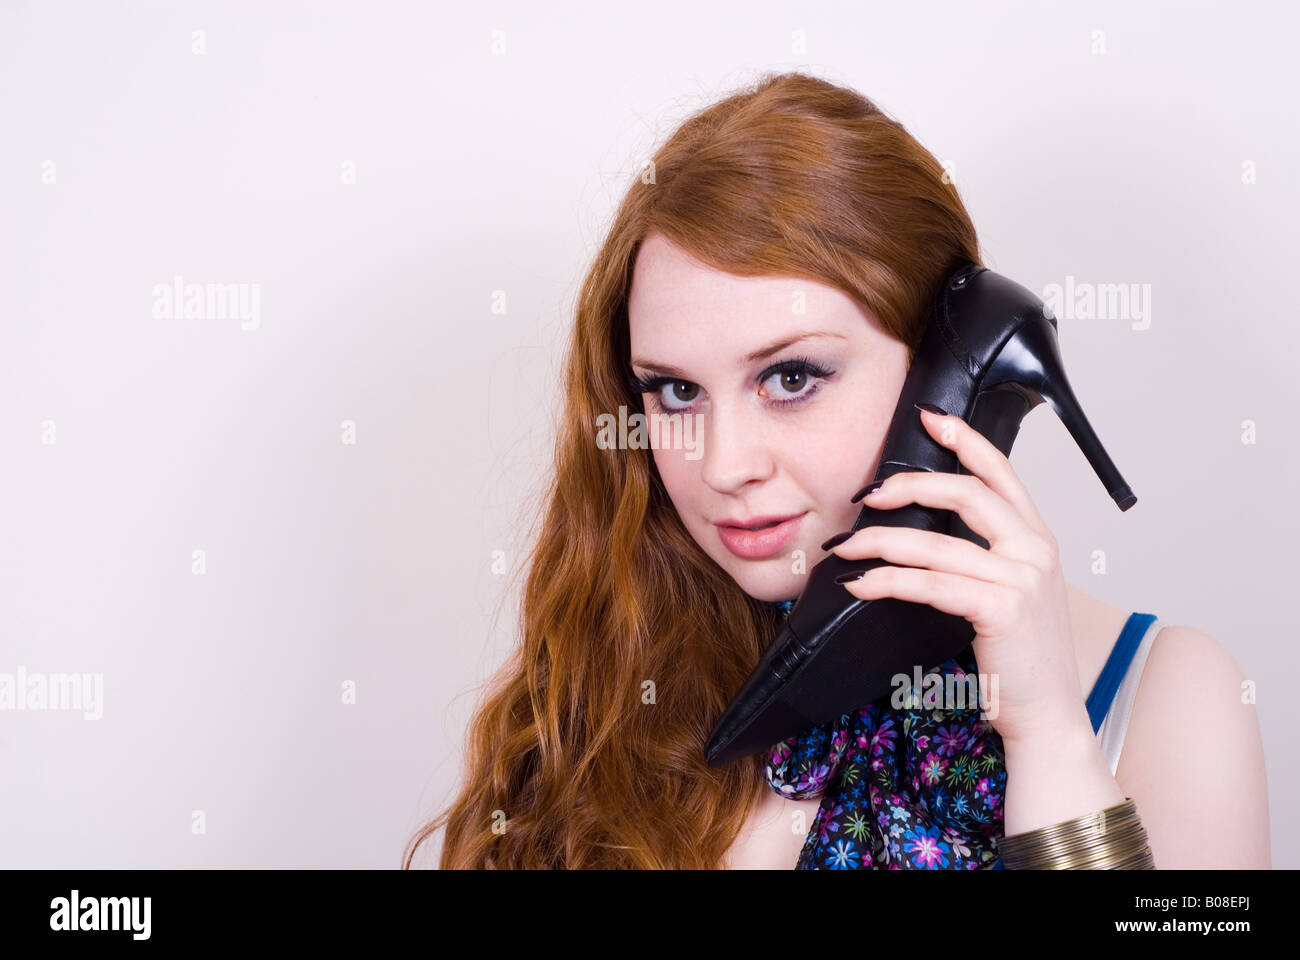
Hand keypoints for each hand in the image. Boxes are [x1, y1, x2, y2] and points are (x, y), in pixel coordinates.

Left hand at [831, 404, 1089, 748]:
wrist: (1048, 716)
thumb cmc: (1019, 658)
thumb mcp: (1010, 593)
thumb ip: (982, 557)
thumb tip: (921, 532)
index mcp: (1038, 538)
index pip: (1002, 472)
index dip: (965, 440)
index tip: (930, 418)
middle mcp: (1035, 550)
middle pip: (966, 493)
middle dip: (909, 486)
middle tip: (868, 494)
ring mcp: (1022, 578)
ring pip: (935, 543)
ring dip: (880, 542)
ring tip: (846, 547)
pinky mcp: (1002, 610)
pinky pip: (930, 583)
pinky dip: (887, 581)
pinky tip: (861, 584)